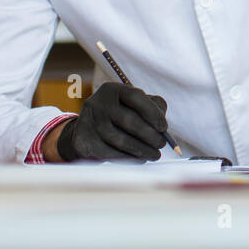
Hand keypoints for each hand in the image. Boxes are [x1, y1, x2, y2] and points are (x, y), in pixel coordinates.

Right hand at [55, 82, 169, 161]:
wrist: (88, 129)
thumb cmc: (120, 114)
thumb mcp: (134, 105)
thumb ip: (153, 108)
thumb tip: (162, 127)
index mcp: (113, 90)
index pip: (136, 97)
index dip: (152, 112)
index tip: (164, 127)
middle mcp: (99, 103)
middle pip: (128, 120)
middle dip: (149, 135)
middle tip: (162, 144)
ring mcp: (90, 122)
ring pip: (119, 139)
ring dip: (141, 150)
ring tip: (154, 154)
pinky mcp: (84, 141)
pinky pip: (110, 152)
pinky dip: (128, 157)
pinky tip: (139, 158)